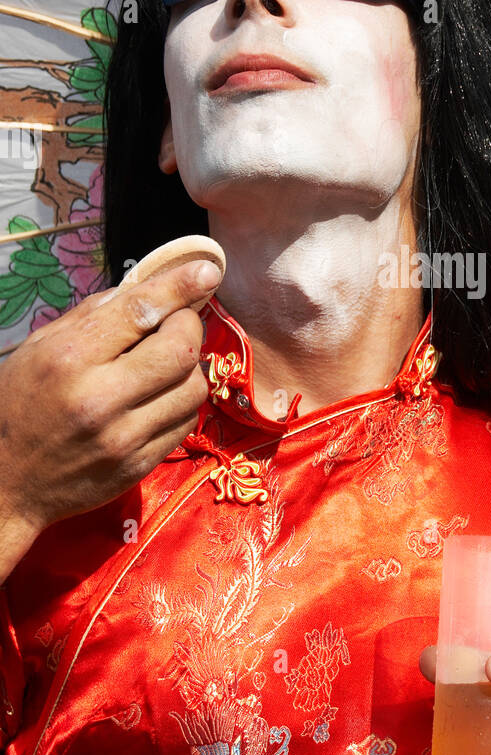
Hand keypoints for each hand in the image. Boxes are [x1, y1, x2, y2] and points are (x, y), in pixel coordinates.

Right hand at [0, 260, 219, 580]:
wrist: (4, 483)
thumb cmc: (18, 405)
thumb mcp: (39, 348)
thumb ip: (93, 315)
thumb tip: (146, 286)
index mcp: (69, 359)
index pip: (140, 311)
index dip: (179, 286)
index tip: (206, 270)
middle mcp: (100, 398)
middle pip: (181, 350)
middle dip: (187, 327)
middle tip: (175, 324)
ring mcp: (123, 438)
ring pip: (193, 388)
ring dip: (188, 368)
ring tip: (163, 365)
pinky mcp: (139, 466)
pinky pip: (185, 423)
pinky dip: (181, 403)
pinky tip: (159, 397)